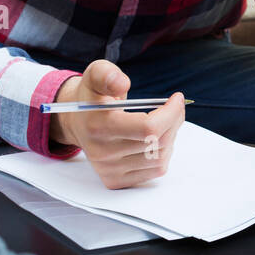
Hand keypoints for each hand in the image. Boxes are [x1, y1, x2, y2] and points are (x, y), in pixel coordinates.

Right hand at [49, 60, 184, 188]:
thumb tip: (122, 83)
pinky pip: (154, 171)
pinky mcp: (115, 180)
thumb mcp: (96, 74)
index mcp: (99, 126)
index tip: (177, 98)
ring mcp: (108, 170)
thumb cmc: (93, 96)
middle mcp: (102, 153)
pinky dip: (163, 154)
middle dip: (174, 121)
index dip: (171, 112)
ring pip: (159, 158)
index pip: (149, 128)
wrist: (77, 120)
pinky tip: (156, 140)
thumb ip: (106, 74)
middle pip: (157, 143)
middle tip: (175, 107)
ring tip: (164, 122)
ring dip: (170, 137)